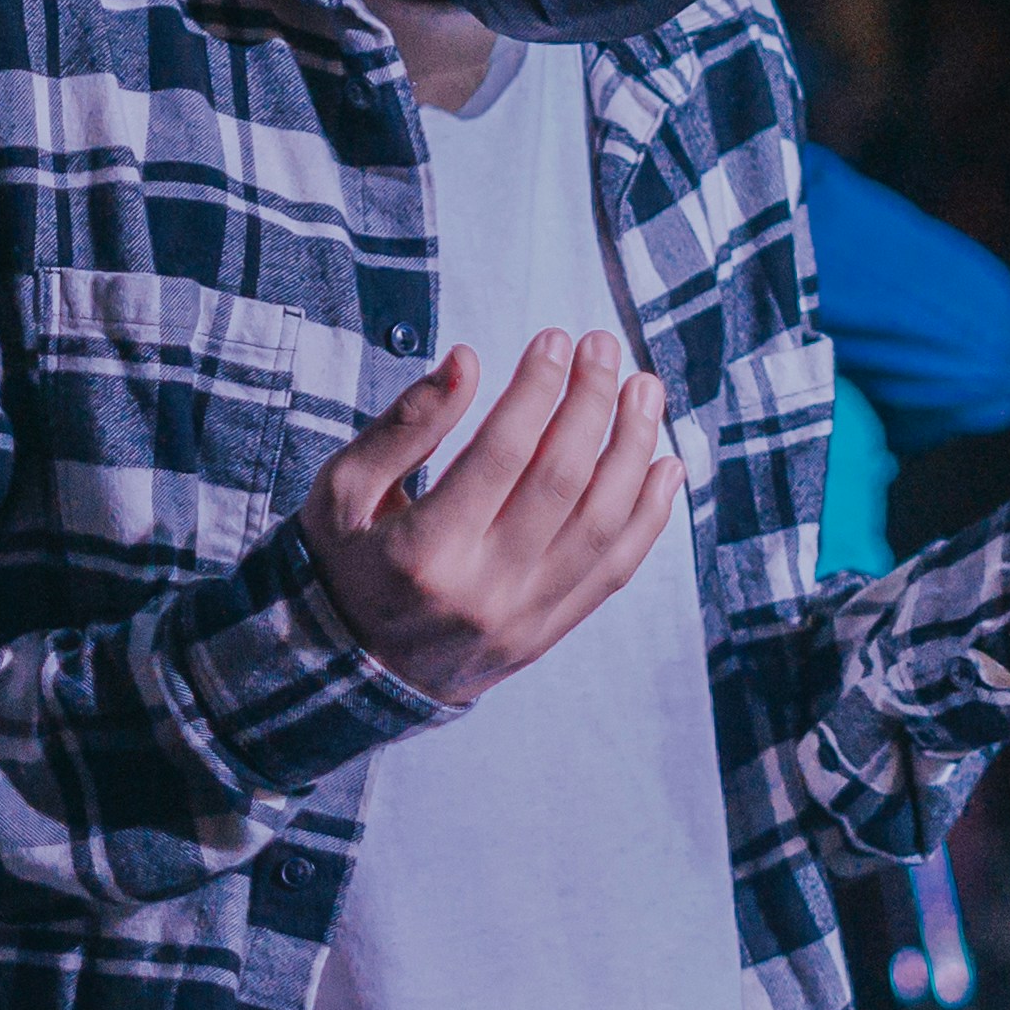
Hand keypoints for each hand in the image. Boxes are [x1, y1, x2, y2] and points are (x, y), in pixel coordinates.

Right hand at [302, 332, 684, 705]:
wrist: (352, 670)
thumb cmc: (347, 561)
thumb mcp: (343, 490)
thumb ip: (404, 426)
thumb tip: (467, 360)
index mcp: (424, 550)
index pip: (503, 452)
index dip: (536, 388)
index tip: (553, 339)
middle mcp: (483, 588)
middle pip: (562, 480)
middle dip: (591, 402)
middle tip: (602, 346)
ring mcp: (523, 617)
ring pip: (603, 523)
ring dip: (633, 448)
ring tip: (644, 390)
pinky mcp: (549, 632)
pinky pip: (616, 570)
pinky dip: (650, 516)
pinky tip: (666, 464)